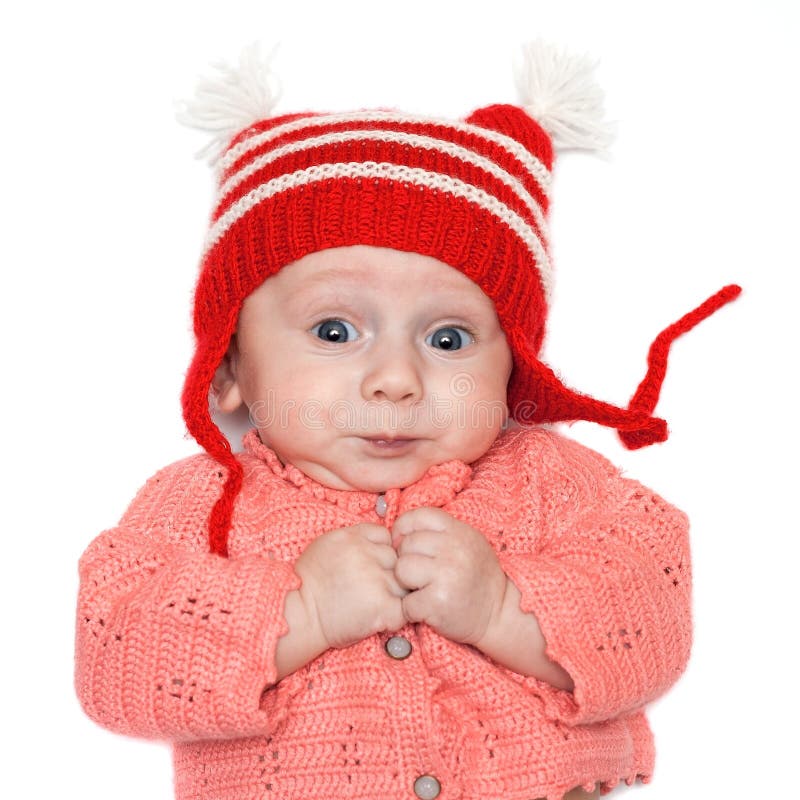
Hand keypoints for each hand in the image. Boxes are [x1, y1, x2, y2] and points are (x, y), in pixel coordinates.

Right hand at [294, 523, 406, 649]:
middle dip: (389, 573)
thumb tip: (376, 544)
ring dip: (395, 595)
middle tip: (371, 590)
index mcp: (351, 537)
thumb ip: (353, 541)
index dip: (381, 552)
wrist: (299, 616)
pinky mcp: (382, 605)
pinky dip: (396, 616)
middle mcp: (366, 554)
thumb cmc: (308, 585)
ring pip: (404, 583)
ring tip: (374, 605)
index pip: (385, 536)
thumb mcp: (325, 546)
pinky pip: (404, 609)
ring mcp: (376, 579)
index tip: (371, 566)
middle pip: (396, 559)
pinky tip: (380, 619)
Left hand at [392, 507, 507, 645]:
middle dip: (407, 560)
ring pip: (402, 569)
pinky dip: (413, 609)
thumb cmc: (478, 579)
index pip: (419, 516)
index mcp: (460, 532)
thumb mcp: (468, 544)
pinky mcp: (437, 602)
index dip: (403, 529)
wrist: (499, 615)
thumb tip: (400, 532)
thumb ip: (440, 534)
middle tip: (422, 575)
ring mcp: (446, 575)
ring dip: (406, 583)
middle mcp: (454, 550)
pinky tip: (428, 609)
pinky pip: (406, 601)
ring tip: (423, 590)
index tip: (403, 544)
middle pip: (406, 544)